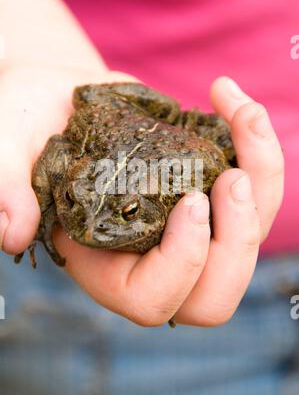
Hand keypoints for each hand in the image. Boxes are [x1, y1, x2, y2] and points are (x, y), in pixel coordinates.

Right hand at [0, 72, 283, 326]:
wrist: (58, 98)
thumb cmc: (24, 124)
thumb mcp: (6, 148)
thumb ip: (6, 188)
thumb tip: (12, 233)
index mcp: (103, 264)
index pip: (153, 299)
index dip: (182, 263)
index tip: (189, 200)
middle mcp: (151, 255)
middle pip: (218, 292)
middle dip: (240, 238)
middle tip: (232, 176)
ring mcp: (186, 224)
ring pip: (250, 233)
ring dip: (264, 176)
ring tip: (241, 114)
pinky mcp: (206, 187)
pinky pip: (255, 184)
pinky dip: (256, 141)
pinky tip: (226, 95)